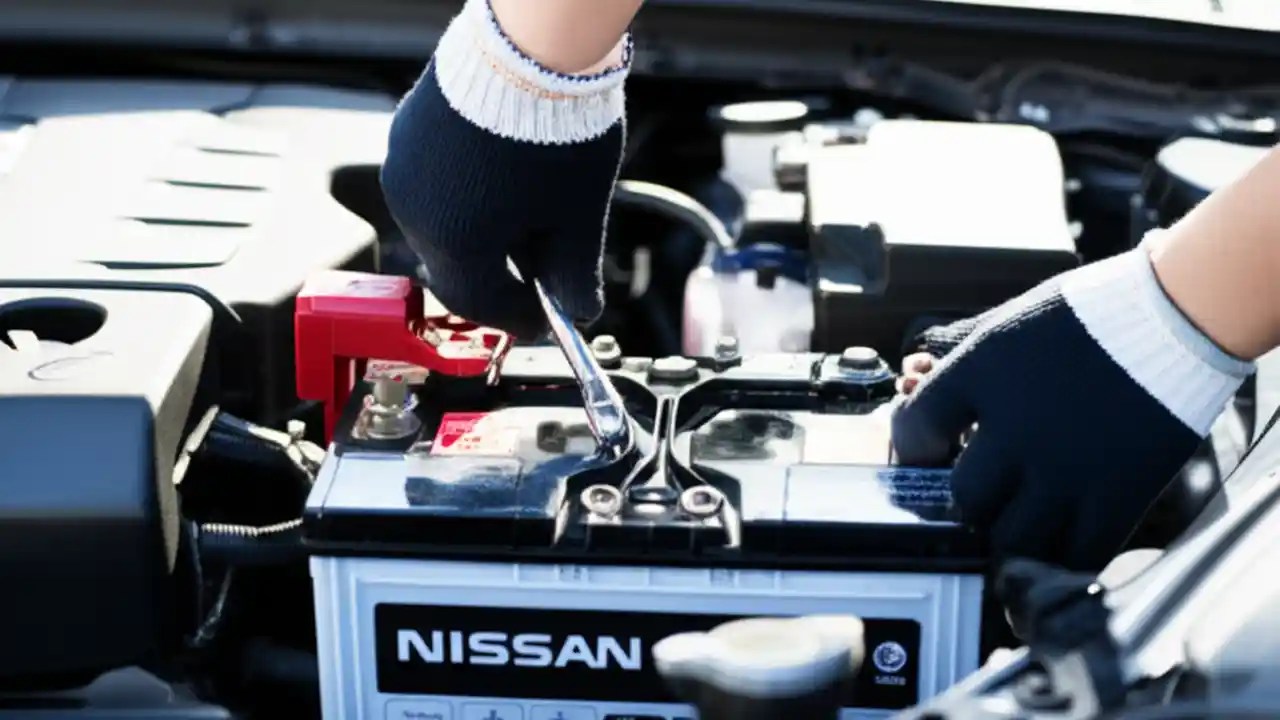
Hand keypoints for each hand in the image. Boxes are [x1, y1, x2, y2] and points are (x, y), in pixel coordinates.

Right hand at [380, 0, 630, 338]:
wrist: (531, 48)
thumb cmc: (555, 130)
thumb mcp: (577, 216)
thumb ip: (575, 274)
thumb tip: (580, 311)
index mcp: (455, 242)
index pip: (482, 304)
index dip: (517, 316)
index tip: (544, 316)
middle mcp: (416, 210)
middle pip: (458, 263)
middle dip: (501, 270)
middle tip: (540, 264)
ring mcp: (404, 168)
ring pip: (442, 222)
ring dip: (482, 228)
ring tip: (528, 209)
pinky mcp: (405, 132)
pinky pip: (432, 182)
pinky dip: (465, 192)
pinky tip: (501, 173)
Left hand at [892, 247, 1252, 571]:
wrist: (1177, 313)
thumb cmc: (1089, 313)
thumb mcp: (1006, 322)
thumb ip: (958, 356)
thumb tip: (915, 374)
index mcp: (980, 376)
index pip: (914, 431)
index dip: (913, 450)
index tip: (927, 455)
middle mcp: (1016, 428)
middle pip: (963, 500)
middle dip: (965, 505)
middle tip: (978, 502)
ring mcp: (1066, 468)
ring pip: (1013, 541)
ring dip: (1009, 541)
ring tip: (1016, 528)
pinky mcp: (1117, 495)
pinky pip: (1076, 554)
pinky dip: (1062, 558)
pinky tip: (1060, 544)